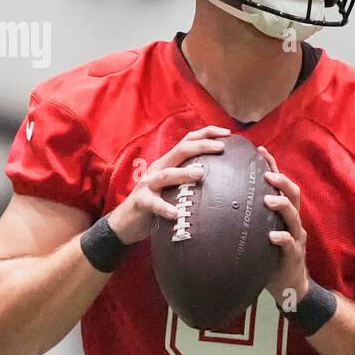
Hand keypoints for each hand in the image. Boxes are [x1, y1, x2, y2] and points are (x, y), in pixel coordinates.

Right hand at [106, 126, 230, 243]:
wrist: (127, 221)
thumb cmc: (158, 202)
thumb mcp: (175, 186)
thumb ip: (191, 179)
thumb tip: (223, 177)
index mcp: (169, 162)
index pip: (188, 141)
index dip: (207, 133)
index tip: (228, 133)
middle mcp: (159, 169)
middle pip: (181, 150)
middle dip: (201, 146)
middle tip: (221, 147)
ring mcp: (148, 184)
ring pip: (167, 175)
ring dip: (184, 173)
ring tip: (201, 173)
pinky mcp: (142, 202)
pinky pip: (154, 204)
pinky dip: (165, 208)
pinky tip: (176, 213)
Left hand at [257, 145, 308, 306]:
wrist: (289, 287)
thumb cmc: (269, 258)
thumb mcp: (259, 233)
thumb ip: (248, 218)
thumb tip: (218, 201)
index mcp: (284, 214)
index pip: (280, 184)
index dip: (273, 165)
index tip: (259, 150)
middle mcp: (293, 221)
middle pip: (293, 194)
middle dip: (281, 181)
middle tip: (267, 174)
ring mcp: (296, 237)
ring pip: (293, 216)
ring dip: (282, 205)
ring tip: (269, 199)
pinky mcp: (294, 255)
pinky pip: (289, 244)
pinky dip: (282, 238)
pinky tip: (272, 236)